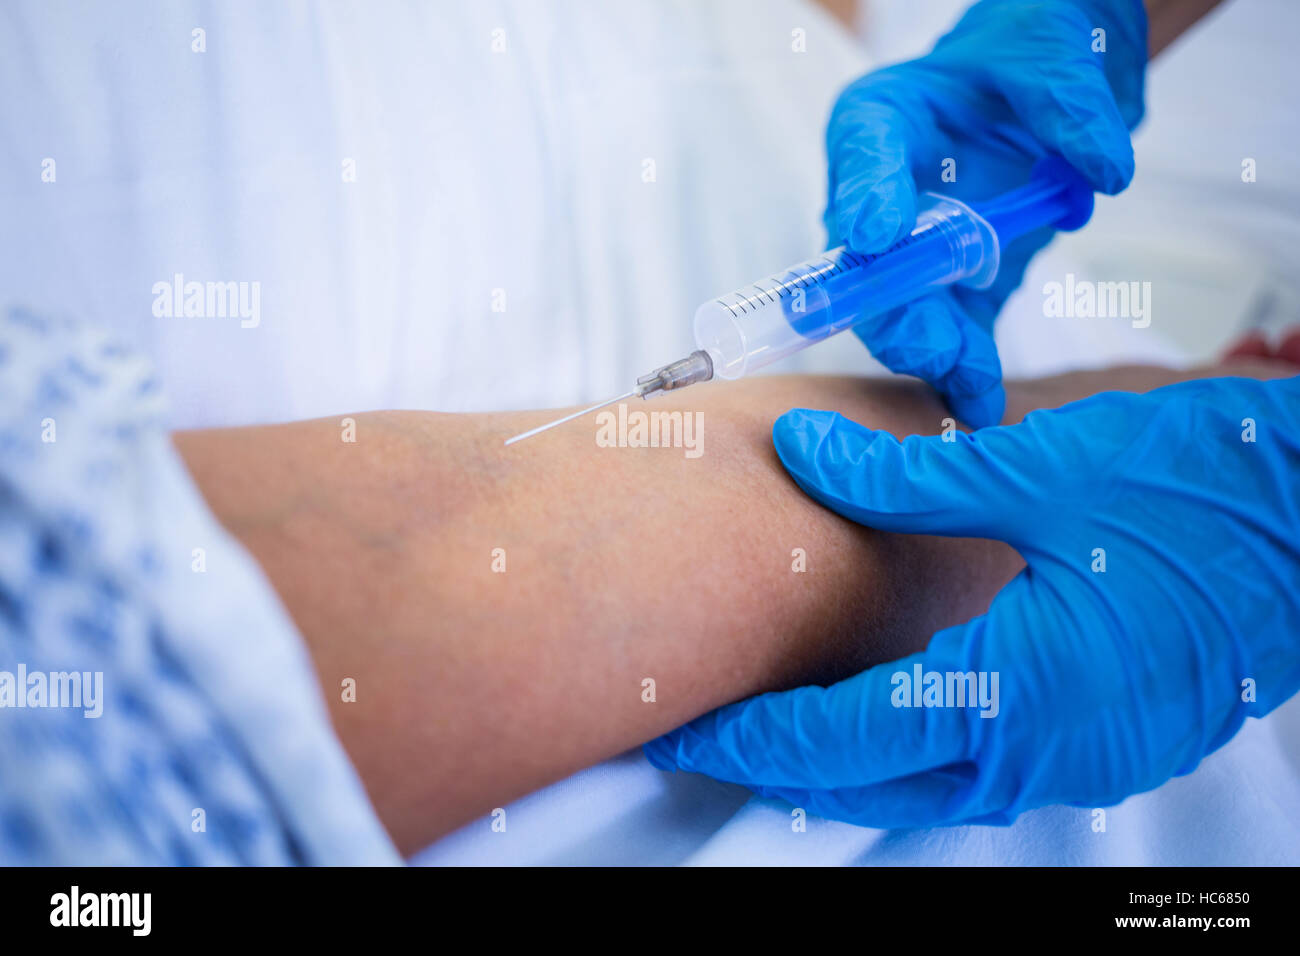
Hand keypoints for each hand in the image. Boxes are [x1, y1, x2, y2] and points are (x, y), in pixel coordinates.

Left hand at [646, 374, 1299, 825]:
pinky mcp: (1105, 750)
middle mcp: (1042, 752)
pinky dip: (914, 758)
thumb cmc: (1194, 488)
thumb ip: (898, 476)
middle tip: (708, 732)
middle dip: (779, 765)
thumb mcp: (1031, 469)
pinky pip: (982, 776)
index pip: (840, 740)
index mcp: (1013, 691)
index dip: (750, 737)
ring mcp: (1081, 764)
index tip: (684, 726)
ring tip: (775, 727)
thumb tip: (799, 450)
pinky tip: (883, 716)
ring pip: (924, 792)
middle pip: (871, 786)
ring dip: (845, 768)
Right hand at [827, 0, 1145, 426]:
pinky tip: (980, 404)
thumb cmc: (1031, 50)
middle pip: (867, 262)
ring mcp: (912, 250)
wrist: (1052, 91)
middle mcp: (880, 195)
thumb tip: (1103, 174)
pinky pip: (952, 333)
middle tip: (930, 344)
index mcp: (883, 121)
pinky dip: (965, 370)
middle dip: (895, 309)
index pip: (862, 157)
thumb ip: (1071, 105)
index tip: (876, 235)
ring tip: (971, 391)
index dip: (865, 197)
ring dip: (933, 352)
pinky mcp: (954, 286)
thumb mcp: (1053, 52)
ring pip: (902, 312)